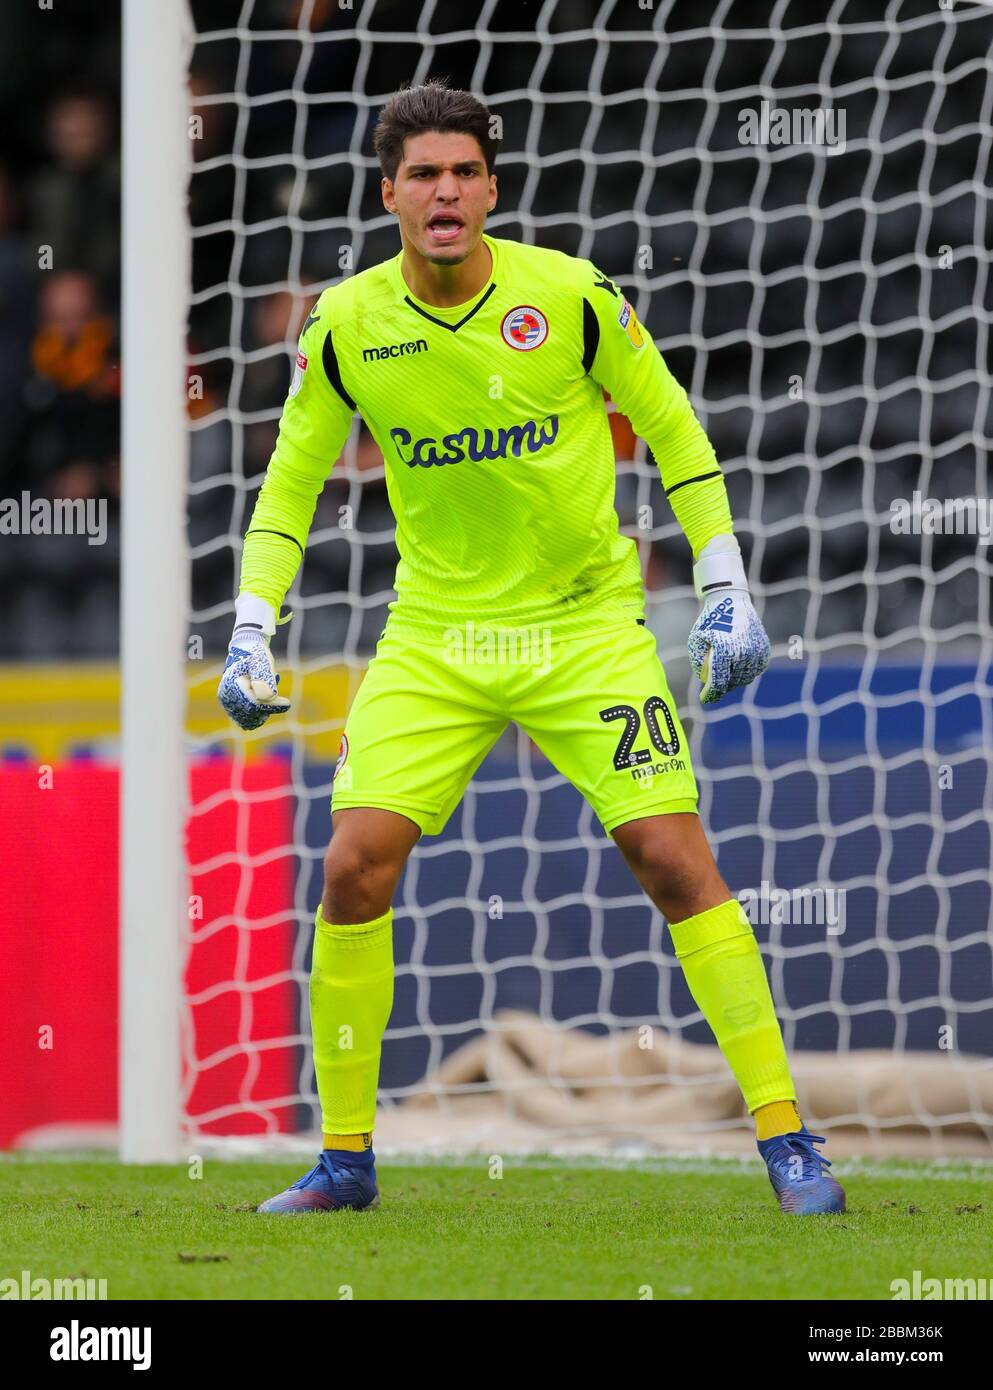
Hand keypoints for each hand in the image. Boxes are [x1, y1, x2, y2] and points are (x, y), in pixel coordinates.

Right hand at [218, 626, 290, 729]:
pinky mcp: (232, 708)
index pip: (254, 704)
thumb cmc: (256, 654)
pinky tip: (265, 703)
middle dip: (268, 706)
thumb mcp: (262, 662)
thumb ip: (264, 678)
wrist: (246, 651)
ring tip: (268, 694)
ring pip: (250, 720)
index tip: (287, 703)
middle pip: (253, 713)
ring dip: (263, 711)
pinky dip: (258, 715)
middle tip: (280, 698)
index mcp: (231, 685)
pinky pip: (247, 721)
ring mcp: (227, 704)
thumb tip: (269, 696)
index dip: (271, 705)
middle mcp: (226, 697)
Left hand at [687, 535, 769, 703]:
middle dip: (721, 687)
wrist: (731, 600)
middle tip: (713, 685)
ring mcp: (756, 652)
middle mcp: (742, 653)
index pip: (718, 682)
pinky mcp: (763, 650)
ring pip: (745, 678)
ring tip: (724, 671)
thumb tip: (706, 681)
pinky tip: (737, 664)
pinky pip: (755, 670)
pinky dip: (746, 671)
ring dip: (734, 680)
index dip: (711, 694)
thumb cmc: (709, 621)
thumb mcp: (696, 640)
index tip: (705, 699)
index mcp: (724, 651)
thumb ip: (698, 663)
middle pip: (731, 683)